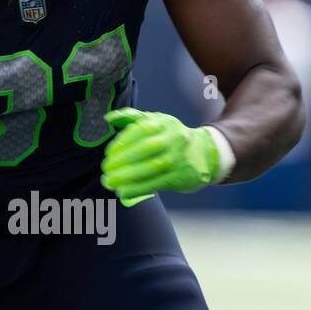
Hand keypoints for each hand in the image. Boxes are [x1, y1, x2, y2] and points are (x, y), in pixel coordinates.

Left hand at [101, 108, 222, 205]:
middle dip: (122, 160)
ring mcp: (178, 158)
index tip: (108, 154)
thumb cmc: (171, 137)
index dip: (122, 142)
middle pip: (145, 148)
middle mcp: (174, 138)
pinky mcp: (180, 177)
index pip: (140, 130)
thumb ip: (132, 117)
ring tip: (110, 182)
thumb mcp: (156, 121)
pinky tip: (123, 192)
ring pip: (150, 168)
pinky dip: (137, 189)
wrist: (204, 154)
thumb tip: (109, 117)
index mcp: (165, 122)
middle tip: (105, 169)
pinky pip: (156, 184)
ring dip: (127, 177)